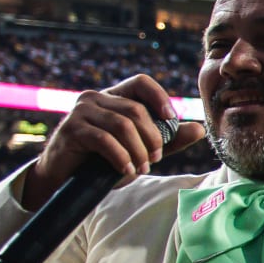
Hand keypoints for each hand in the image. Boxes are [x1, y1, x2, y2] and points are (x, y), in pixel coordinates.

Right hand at [20, 75, 205, 207]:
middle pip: (136, 109)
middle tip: (155, 158)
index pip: (141, 82)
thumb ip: (168, 140)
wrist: (64, 180)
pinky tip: (127, 171)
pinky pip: (105, 139)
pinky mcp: (71, 129)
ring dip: (138, 150)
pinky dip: (121, 157)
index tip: (171, 119)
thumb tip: (199, 129)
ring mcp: (81, 111)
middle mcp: (95, 98)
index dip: (159, 97)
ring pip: (123, 125)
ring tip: (141, 168)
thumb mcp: (140, 150)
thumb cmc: (102, 162)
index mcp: (113, 97)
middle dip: (152, 137)